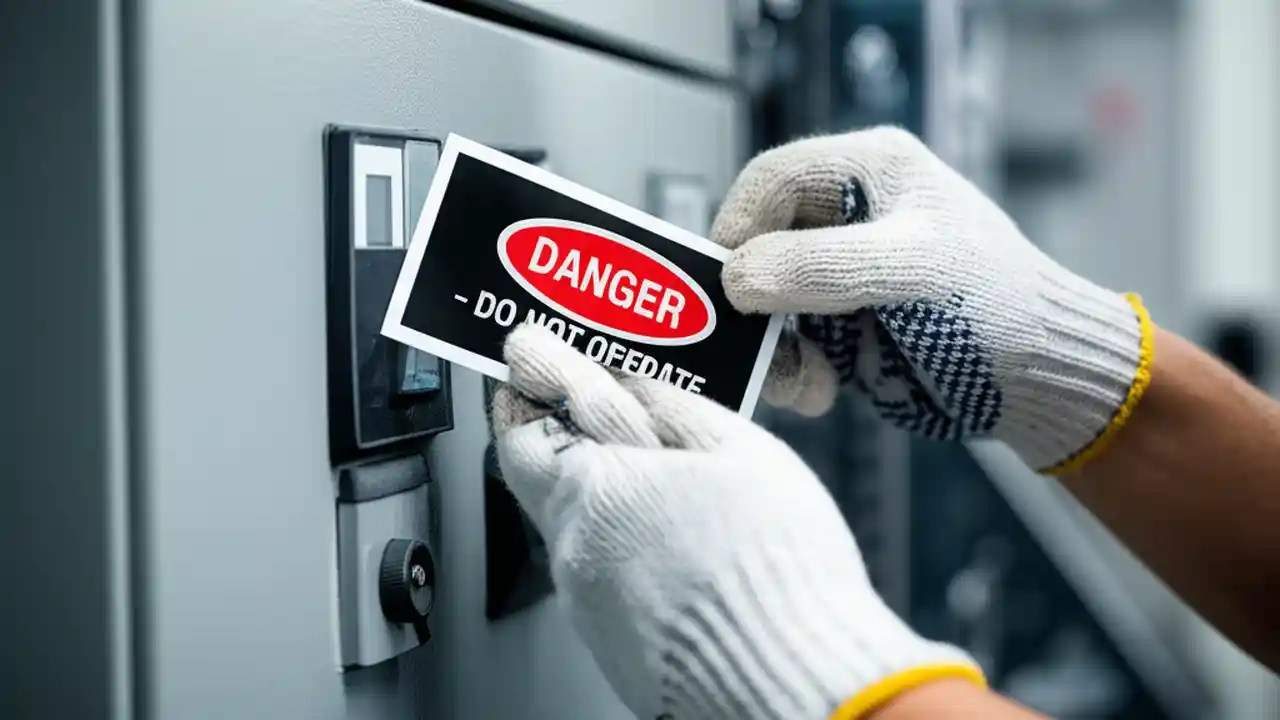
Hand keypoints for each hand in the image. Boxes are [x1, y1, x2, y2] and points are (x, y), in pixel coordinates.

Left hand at [492, 324, 981, 719]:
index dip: (527, 392)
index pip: (520, 429)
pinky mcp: (610, 647)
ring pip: (576, 533)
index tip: (531, 364)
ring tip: (662, 490)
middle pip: (541, 482)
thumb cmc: (778, 568)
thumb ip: (672, 407)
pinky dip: (625, 555)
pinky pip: (602, 583)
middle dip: (565, 444)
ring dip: (602, 503)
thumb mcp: (739, 450)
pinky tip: (675, 550)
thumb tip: (629, 381)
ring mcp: (588, 606)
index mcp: (595, 489)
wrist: (793, 679)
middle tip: (593, 415)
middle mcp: (574, 550)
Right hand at [712, 127, 1152, 472]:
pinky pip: (789, 342)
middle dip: (753, 302)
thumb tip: (736, 277)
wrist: (1039, 379)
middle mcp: (847, 216)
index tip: (727, 282)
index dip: (738, 226)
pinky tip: (820, 394)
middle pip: (759, 243)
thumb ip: (820, 266)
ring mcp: (841, 272)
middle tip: (754, 345)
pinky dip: (793, 372)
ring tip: (802, 383)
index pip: (770, 179)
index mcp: (867, 170)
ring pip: (766, 301)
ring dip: (772, 348)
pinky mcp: (841, 324)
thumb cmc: (992, 305)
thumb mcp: (908, 273)